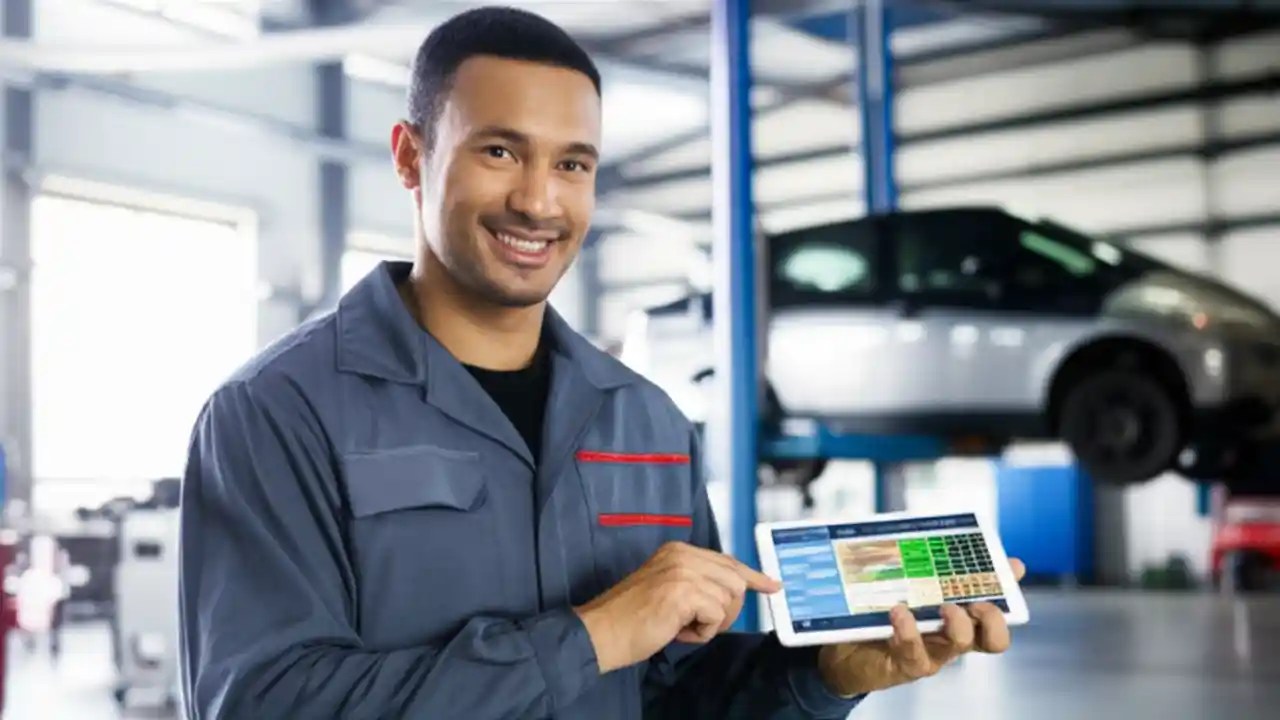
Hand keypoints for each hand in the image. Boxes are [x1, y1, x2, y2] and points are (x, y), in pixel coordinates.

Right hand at [574, 542, 781, 673]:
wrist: (602, 631)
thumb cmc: (632, 617)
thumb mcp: (668, 589)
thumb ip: (697, 582)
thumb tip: (737, 589)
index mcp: (678, 550)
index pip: (727, 561)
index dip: (753, 576)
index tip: (773, 585)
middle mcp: (682, 555)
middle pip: (735, 580)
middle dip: (727, 610)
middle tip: (701, 625)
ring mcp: (683, 571)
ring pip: (729, 599)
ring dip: (712, 623)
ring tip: (682, 626)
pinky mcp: (683, 592)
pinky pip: (716, 616)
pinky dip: (703, 632)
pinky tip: (678, 632)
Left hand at [817, 558, 1026, 697]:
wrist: (844, 651)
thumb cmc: (878, 614)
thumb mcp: (900, 586)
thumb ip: (920, 564)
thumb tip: (931, 526)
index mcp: (956, 618)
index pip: (995, 612)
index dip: (1008, 589)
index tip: (1010, 568)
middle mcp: (950, 638)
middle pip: (992, 637)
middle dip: (992, 616)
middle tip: (976, 601)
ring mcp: (930, 653)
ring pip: (958, 644)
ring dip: (957, 624)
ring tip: (943, 606)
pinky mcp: (903, 664)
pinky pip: (915, 653)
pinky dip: (909, 631)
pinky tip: (898, 613)